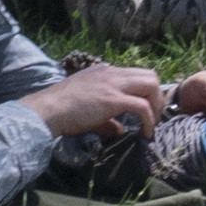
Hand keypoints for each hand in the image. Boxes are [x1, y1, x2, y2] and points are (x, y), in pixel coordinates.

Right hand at [22, 60, 165, 137]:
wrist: (47, 109)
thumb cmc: (62, 110)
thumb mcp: (87, 109)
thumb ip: (106, 119)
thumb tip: (119, 130)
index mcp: (105, 72)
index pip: (136, 75)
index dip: (146, 93)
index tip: (146, 110)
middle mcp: (112, 73)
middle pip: (151, 75)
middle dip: (157, 97)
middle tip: (153, 117)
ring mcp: (113, 84)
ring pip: (151, 84)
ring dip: (157, 105)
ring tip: (151, 124)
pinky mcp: (112, 99)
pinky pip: (142, 106)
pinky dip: (149, 120)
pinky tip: (145, 133)